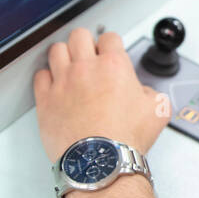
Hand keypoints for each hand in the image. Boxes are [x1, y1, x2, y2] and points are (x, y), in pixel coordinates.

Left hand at [34, 28, 169, 162]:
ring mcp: (63, 82)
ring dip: (64, 54)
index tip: (110, 52)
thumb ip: (151, 93)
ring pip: (57, 50)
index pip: (109, 37)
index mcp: (114, 66)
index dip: (111, 44)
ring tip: (70, 65)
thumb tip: (145, 93)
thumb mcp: (158, 111)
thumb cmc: (125, 139)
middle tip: (89, 54)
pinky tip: (55, 84)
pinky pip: (40, 75)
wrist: (100, 162)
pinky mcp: (46, 99)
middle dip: (86, 42)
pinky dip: (47, 77)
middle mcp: (85, 69)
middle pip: (79, 35)